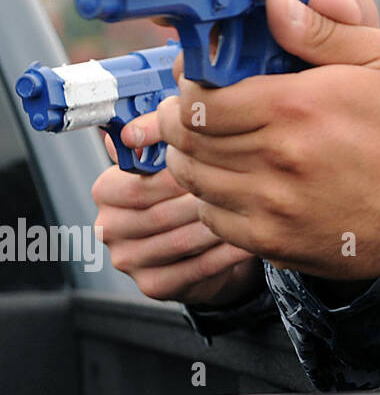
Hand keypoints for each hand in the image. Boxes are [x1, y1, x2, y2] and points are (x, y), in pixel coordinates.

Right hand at [92, 113, 261, 306]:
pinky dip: (227, 253)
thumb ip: (169, 132)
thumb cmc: (192, 191)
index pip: (139, 181)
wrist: (204, 246)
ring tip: (255, 209)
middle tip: (247, 183)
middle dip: (206, 197)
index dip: (183, 172)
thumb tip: (170, 107)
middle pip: (160, 212)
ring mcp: (129, 259)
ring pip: (180, 240)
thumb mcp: (179, 157)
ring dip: (221, 224)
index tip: (222, 160)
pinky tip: (253, 238)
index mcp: (108, 189)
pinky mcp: (153, 286)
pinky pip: (196, 269)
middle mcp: (109, 226)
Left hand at [156, 0, 379, 280]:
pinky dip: (209, 197)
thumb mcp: (379, 60)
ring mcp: (271, 204)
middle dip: (181, 120)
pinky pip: (210, 216)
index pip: (199, 97)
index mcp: (296, 105)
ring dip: (191, 157)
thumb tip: (274, 2)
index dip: (187, 85)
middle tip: (195, 110)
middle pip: (187, 138)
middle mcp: (277, 157)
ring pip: (192, 177)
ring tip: (211, 143)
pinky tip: (233, 181)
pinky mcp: (271, 240)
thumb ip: (323, 28)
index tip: (197, 78)